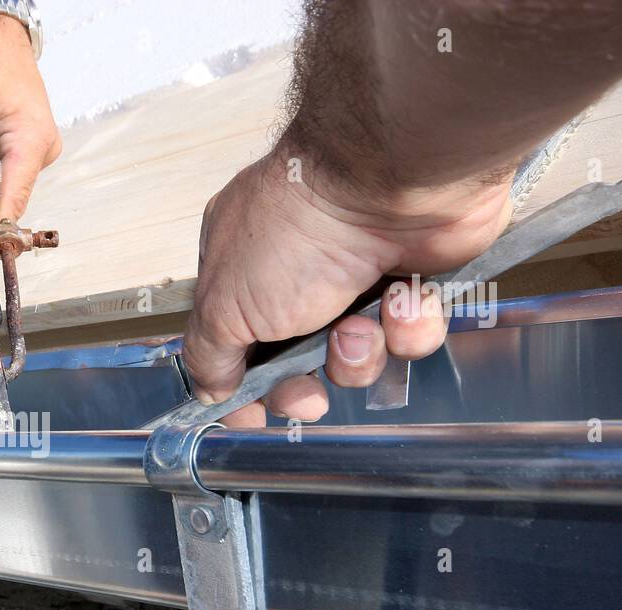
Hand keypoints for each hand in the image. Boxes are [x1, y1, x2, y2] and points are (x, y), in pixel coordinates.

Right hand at [184, 148, 514, 425]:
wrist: (390, 181)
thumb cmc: (300, 232)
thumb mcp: (224, 306)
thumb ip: (208, 355)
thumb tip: (210, 391)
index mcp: (240, 270)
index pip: (235, 345)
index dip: (247, 388)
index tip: (253, 417)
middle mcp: (297, 274)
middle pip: (299, 364)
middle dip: (307, 383)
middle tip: (312, 388)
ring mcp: (358, 278)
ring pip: (359, 357)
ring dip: (360, 353)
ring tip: (362, 324)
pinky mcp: (413, 281)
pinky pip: (411, 336)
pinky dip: (408, 326)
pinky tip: (403, 297)